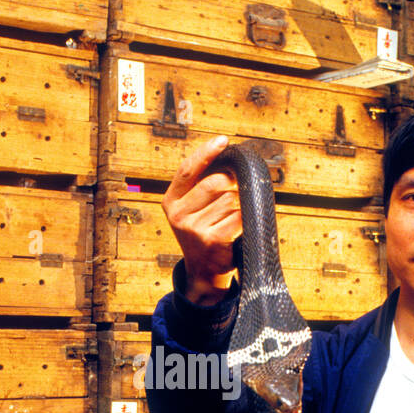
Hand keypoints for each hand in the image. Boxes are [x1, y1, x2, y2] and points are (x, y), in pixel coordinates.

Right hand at [161, 134, 241, 305]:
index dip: (206, 152)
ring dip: (238, 205)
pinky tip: (236, 228)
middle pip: (215, 183)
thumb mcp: (191, 209)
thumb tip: (227, 158)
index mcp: (171, 201)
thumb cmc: (204, 232)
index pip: (188, 169)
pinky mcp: (211, 240)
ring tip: (231, 217)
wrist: (203, 272)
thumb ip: (200, 185)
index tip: (222, 140)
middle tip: (235, 193)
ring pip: (229, 199)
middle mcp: (178, 214)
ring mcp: (193, 228)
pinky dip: (242, 219)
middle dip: (232, 185)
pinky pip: (237, 217)